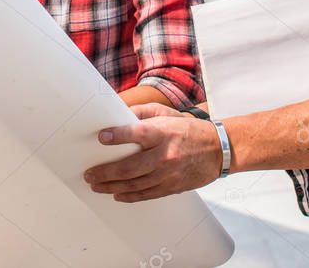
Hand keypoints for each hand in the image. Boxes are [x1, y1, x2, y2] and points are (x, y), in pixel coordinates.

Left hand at [84, 103, 222, 201]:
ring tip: (97, 185)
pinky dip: (130, 196)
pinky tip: (117, 194)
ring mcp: (168, 174)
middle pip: (130, 167)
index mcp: (163, 133)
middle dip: (106, 172)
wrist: (219, 149)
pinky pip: (147, 194)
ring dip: (112, 186)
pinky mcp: (172, 187)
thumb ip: (142, 112)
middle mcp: (164, 154)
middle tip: (89, 174)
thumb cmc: (189, 129)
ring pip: (135, 184)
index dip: (118, 135)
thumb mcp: (167, 114)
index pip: (137, 133)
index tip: (101, 137)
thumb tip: (118, 113)